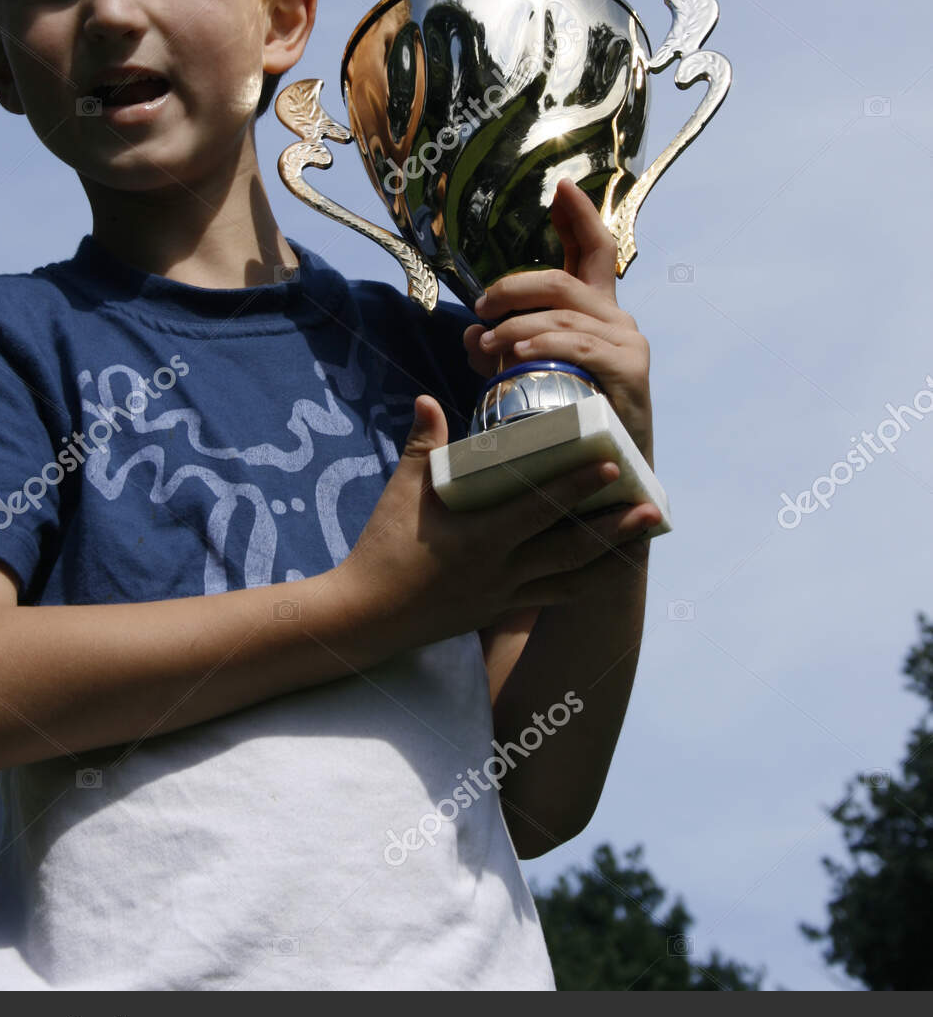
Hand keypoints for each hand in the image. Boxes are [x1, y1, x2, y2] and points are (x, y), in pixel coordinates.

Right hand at [331, 395, 658, 658]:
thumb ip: (422, 445)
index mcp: (479, 538)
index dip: (577, 487)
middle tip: (651, 507)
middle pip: (571, 549)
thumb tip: (427, 398)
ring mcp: (504, 596)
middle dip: (614, 528)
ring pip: (572, 577)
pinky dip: (584, 582)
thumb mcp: (401, 494)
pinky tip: (607, 570)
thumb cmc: (383, 550)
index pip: (539, 508)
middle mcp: (501, 571)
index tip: (611, 466)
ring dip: (610, 556)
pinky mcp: (501, 610)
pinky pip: (554, 597)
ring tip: (644, 537)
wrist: (366, 618)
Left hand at [462, 178, 654, 466]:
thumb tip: (469, 333)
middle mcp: (616, 319)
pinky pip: (580, 345)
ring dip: (516, 326)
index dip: (578, 216)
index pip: (592, 251)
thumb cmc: (566, 422)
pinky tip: (519, 352)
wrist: (607, 476)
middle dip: (514, 287)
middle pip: (563, 279)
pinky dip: (546, 344)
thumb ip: (499, 351)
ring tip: (485, 344)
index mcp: (596, 312)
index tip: (560, 187)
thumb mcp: (523, 378)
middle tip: (480, 308)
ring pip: (563, 314)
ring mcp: (627, 342)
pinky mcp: (630, 370)